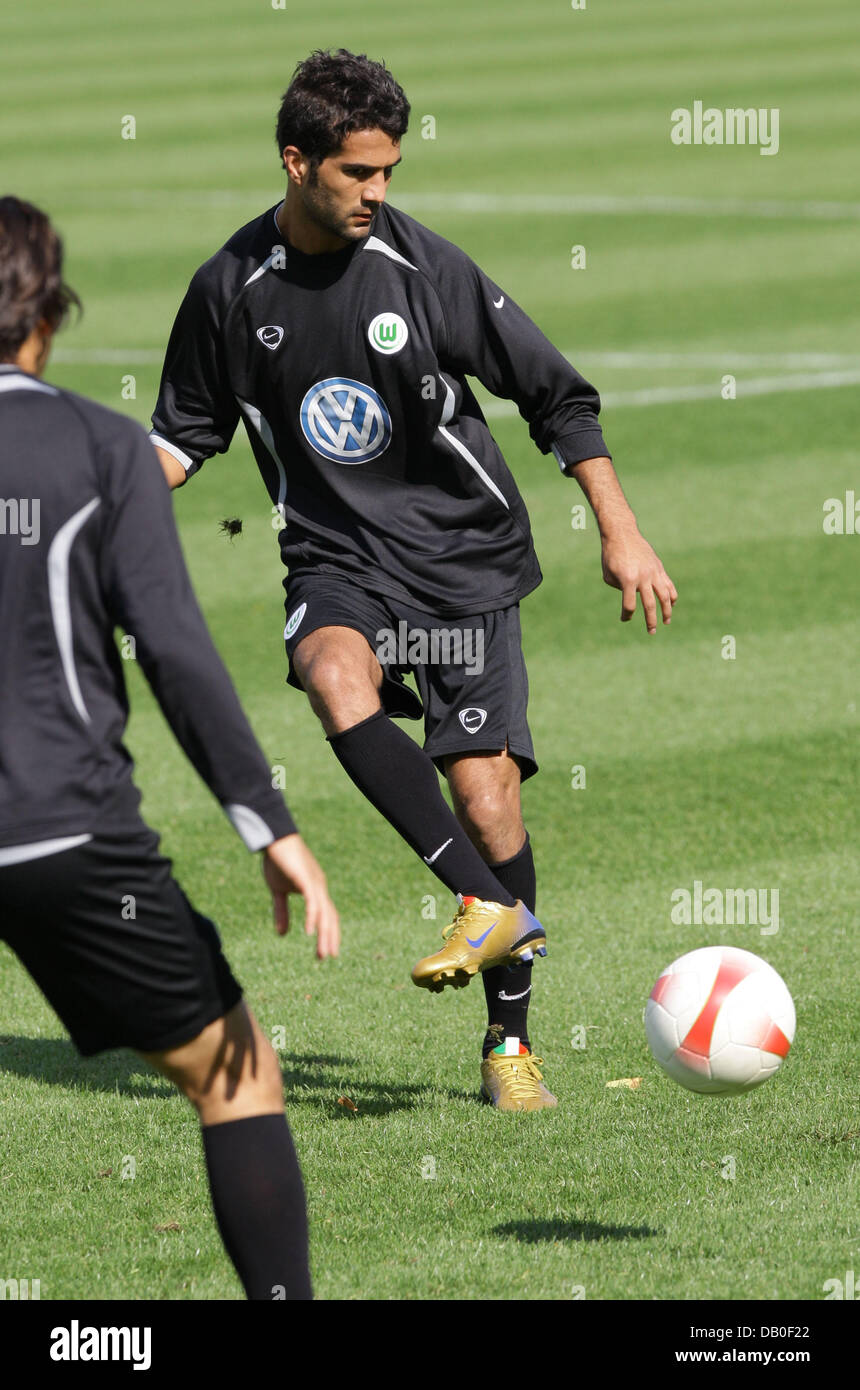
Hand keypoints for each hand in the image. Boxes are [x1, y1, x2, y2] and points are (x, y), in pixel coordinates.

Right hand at [262, 834, 339, 958]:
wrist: (274, 838)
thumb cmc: (277, 861)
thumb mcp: (278, 891)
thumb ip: (282, 912)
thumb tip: (283, 934)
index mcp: (316, 890)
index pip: (327, 916)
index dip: (328, 934)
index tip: (326, 953)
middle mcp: (320, 887)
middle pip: (330, 917)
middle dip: (330, 938)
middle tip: (327, 958)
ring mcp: (315, 883)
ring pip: (324, 913)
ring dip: (324, 935)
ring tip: (322, 953)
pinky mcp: (306, 879)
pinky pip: (313, 902)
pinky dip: (313, 917)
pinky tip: (310, 932)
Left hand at [601, 528, 677, 633]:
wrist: (622, 534)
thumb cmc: (611, 555)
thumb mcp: (608, 575)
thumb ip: (620, 588)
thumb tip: (633, 596)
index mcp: (627, 580)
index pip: (629, 605)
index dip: (626, 615)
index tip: (624, 618)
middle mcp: (643, 577)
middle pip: (649, 604)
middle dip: (651, 621)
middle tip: (651, 632)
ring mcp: (653, 572)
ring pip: (664, 596)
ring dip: (666, 611)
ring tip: (666, 622)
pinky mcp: (658, 567)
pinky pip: (668, 584)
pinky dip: (671, 595)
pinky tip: (671, 605)